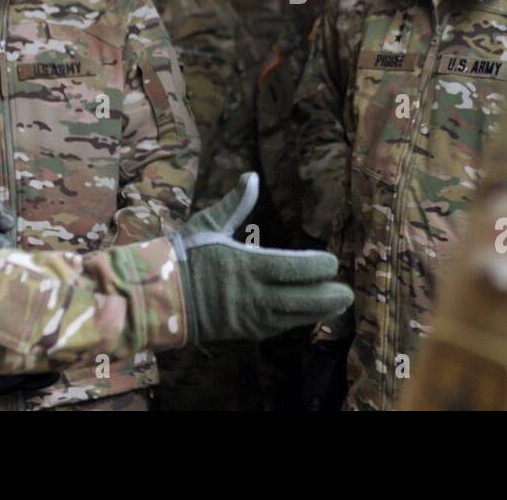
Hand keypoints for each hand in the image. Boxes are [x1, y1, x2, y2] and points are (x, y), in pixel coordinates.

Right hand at [171, 173, 353, 343]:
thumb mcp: (208, 224)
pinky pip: (277, 327)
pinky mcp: (244, 331)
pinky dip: (296, 320)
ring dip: (317, 312)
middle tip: (348, 293)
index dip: (316, 267)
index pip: (291, 269)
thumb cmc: (185, 255)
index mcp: (245, 265)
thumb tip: (251, 176)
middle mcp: (251, 295)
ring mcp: (248, 316)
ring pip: (292, 317)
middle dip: (326, 297)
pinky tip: (310, 314)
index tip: (331, 262)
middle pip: (298, 299)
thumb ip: (235, 203)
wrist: (158, 296)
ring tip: (339, 305)